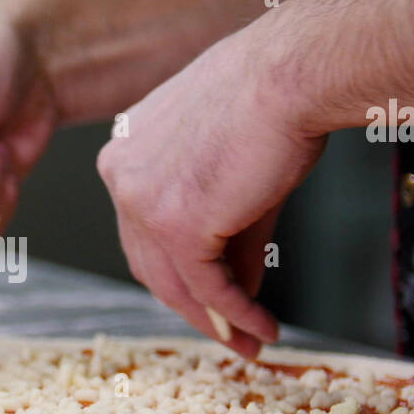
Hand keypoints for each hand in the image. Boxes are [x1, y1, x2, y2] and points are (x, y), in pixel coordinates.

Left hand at [97, 24, 326, 356]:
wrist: (291, 71)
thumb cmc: (273, 96)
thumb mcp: (234, 170)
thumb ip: (229, 232)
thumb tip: (237, 291)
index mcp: (127, 149)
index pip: (143, 226)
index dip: (178, 267)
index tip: (210, 294)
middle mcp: (122, 174)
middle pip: (150, 261)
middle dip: (192, 303)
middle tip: (229, 331)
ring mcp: (143, 200)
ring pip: (175, 281)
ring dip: (215, 319)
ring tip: (249, 341)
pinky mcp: (176, 224)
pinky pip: (208, 286)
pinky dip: (236, 313)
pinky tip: (262, 328)